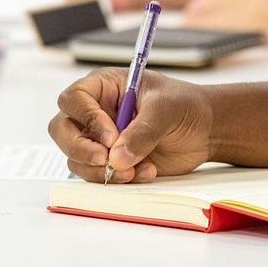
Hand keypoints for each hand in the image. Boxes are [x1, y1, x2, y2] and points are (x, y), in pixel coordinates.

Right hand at [48, 68, 213, 182]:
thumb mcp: (166, 109)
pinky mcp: (110, 162)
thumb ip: (142, 131)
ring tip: (134, 170)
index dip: (87, 118)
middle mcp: (95, 112)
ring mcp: (100, 139)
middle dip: (80, 149)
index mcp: (104, 87)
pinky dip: (116, 180)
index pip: (74, 99)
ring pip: (76, 158)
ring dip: (101, 170)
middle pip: (62, 130)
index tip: (111, 136)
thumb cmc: (185, 105)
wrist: (205, 130)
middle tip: (106, 160)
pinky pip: (96, 175)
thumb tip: (117, 157)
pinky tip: (145, 172)